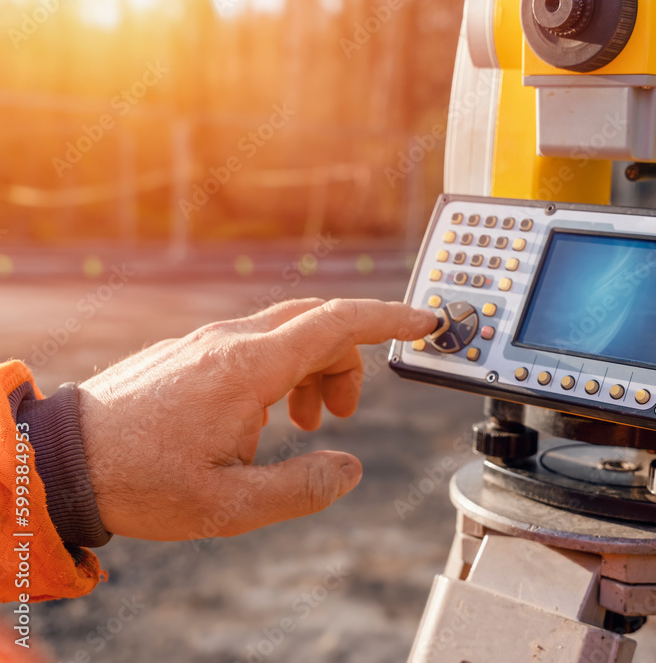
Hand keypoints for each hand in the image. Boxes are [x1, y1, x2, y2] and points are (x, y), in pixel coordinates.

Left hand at [78, 299, 436, 540]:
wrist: (59, 460)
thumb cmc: (139, 481)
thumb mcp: (230, 506)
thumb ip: (302, 488)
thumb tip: (348, 468)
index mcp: (247, 368)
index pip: (337, 322)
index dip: (389, 319)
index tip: (425, 321)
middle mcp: (229, 341)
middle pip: (317, 324)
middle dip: (348, 362)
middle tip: (341, 415)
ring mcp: (206, 341)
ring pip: (286, 334)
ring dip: (312, 372)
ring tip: (302, 424)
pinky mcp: (191, 352)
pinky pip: (254, 345)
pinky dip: (279, 373)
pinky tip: (259, 420)